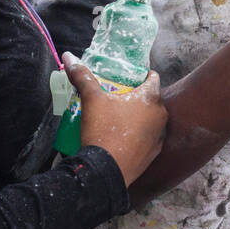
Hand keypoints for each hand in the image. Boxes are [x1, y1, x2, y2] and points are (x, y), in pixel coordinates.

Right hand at [70, 53, 166, 186]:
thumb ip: (82, 76)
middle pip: (150, 98)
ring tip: (117, 116)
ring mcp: (159, 136)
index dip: (140, 75)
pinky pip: (148, 137)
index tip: (126, 77)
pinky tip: (122, 136)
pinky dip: (138, 134)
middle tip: (116, 96)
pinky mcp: (154, 153)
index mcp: (151, 99)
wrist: (105, 171)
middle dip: (135, 96)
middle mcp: (161, 116)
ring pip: (150, 118)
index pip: (153, 77)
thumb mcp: (91, 99)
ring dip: (138, 115)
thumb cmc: (103, 131)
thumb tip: (69, 57)